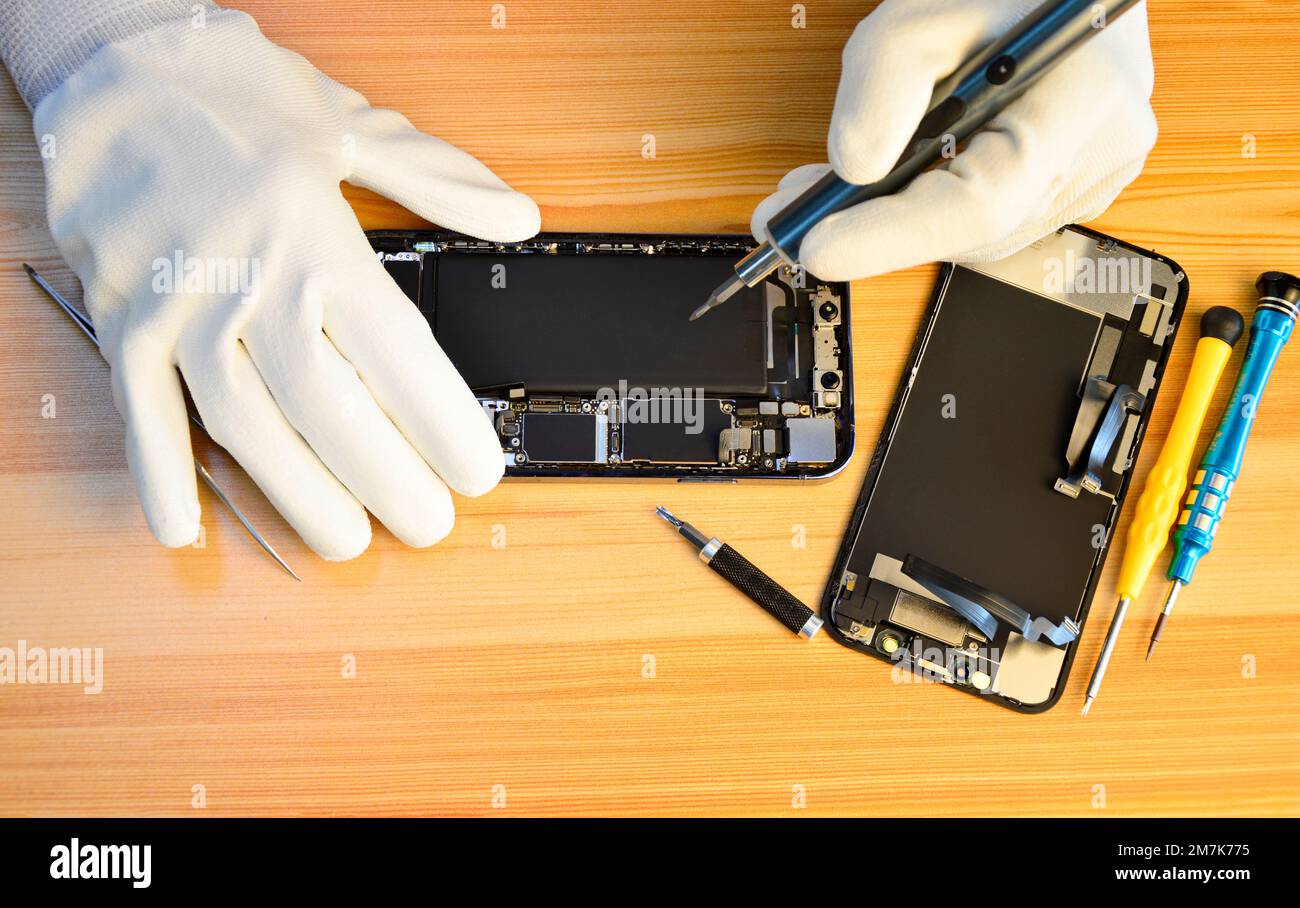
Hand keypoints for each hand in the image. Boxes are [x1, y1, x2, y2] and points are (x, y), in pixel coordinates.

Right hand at [35, 8, 538, 559]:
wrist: (111, 60)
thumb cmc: (233, 93)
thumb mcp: (350, 122)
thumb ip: (439, 179)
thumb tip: (517, 216)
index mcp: (317, 239)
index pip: (396, 355)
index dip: (442, 423)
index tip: (478, 470)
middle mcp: (250, 281)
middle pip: (329, 407)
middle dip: (386, 478)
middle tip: (428, 524)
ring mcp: (180, 307)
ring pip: (245, 423)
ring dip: (297, 493)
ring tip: (346, 541)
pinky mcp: (123, 319)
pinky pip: (139, 409)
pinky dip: (158, 474)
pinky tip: (184, 529)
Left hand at [751, 0, 1156, 280]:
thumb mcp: (925, 10)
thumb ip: (882, 84)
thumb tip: (852, 169)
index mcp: (1082, 99)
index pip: (981, 203)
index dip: (891, 235)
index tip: (818, 245)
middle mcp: (1099, 150)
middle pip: (969, 230)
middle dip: (873, 228)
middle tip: (791, 215)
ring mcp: (1090, 175)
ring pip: (971, 236)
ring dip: (893, 221)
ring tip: (827, 190)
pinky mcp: (1068, 186)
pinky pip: (985, 221)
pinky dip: (925, 208)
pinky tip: (888, 179)